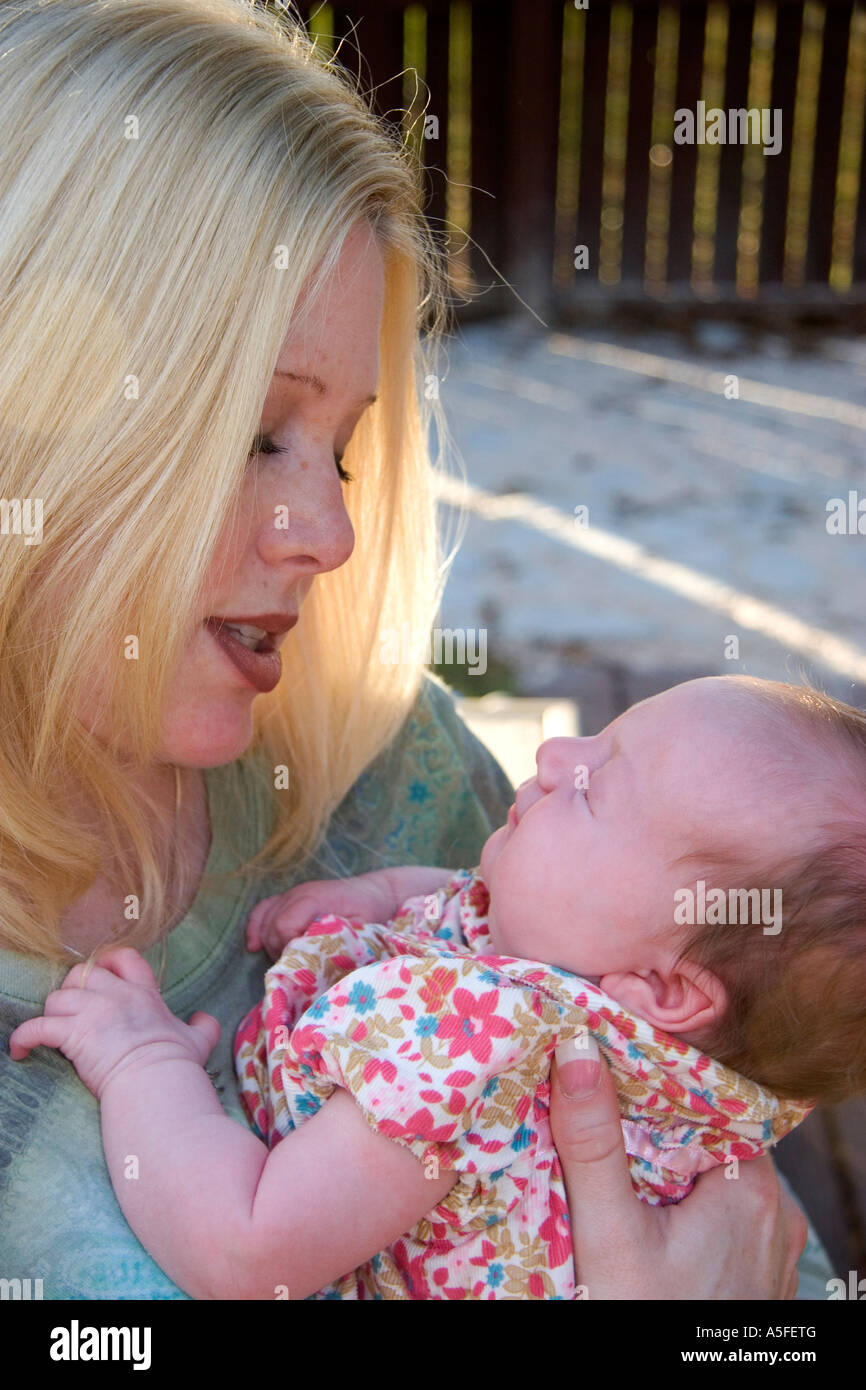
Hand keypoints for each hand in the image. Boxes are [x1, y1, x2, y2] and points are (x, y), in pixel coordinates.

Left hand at [9, 947, 219, 1100]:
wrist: (158, 1084)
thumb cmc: (177, 1065)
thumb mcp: (199, 1041)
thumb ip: (204, 1026)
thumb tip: (206, 1019)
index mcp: (143, 994)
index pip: (123, 958)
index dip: (107, 962)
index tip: (101, 975)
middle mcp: (116, 997)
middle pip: (81, 974)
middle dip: (72, 989)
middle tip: (72, 1013)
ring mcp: (93, 1014)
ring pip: (57, 998)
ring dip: (51, 1014)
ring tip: (52, 1033)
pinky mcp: (73, 1036)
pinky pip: (37, 1028)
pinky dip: (23, 1038)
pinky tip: (20, 1050)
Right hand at [246, 871, 395, 959]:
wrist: (376, 892)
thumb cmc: (371, 912)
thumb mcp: (359, 929)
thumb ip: (335, 941)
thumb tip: (314, 962)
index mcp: (315, 899)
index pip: (283, 925)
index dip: (288, 947)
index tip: (302, 961)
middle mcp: (298, 893)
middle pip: (270, 926)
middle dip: (279, 950)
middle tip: (297, 965)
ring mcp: (292, 894)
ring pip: (264, 920)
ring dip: (269, 943)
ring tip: (287, 959)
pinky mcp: (290, 898)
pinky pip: (263, 909)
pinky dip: (255, 927)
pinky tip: (253, 946)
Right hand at [548, 1037, 807, 1299]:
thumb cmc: (647, 1322)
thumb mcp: (609, 1233)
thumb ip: (594, 1142)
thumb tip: (578, 1047)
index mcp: (750, 1184)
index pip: (708, 1095)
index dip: (657, 1072)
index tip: (609, 1052)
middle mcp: (774, 1209)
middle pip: (708, 1133)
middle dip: (653, 1116)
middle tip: (596, 1096)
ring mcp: (770, 1244)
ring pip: (712, 1173)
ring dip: (665, 1159)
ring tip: (609, 1145)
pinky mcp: (756, 1273)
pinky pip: (719, 1212)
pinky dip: (680, 1198)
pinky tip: (641, 1203)